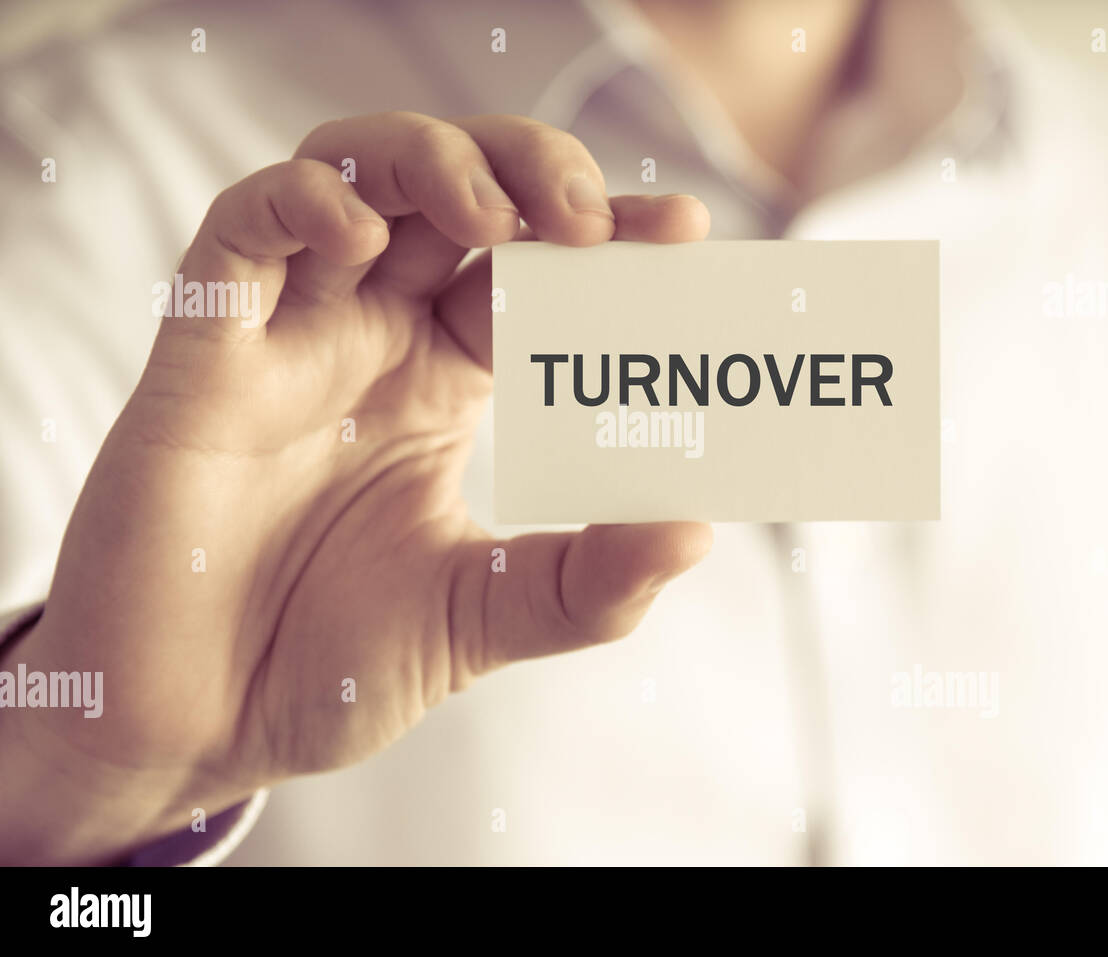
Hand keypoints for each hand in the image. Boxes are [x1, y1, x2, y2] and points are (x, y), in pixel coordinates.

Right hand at [0, 112, 711, 863]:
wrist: (198, 728)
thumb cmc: (331, 666)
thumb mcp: (485, 617)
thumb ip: (590, 582)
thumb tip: (700, 529)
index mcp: (441, 382)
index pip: (531, 269)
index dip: (605, 235)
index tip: (685, 229)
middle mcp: (370, 340)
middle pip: (451, 190)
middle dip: (529, 170)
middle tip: (592, 215)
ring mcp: (287, 337)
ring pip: (350, 174)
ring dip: (430, 162)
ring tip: (496, 216)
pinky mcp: (203, 354)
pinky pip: (240, 233)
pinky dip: (302, 207)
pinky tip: (361, 246)